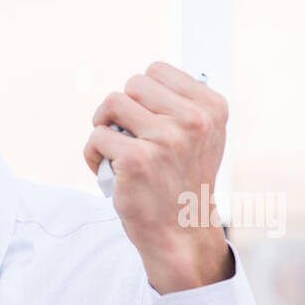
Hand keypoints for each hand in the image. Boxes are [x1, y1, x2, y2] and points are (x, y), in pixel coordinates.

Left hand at [83, 61, 233, 293]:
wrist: (181, 233)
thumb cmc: (183, 183)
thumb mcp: (204, 138)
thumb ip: (184, 106)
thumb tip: (149, 79)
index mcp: (211, 108)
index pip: (157, 71)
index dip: (140, 93)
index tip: (142, 118)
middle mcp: (193, 120)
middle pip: (132, 84)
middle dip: (119, 108)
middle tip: (121, 133)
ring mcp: (165, 139)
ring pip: (110, 104)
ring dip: (102, 125)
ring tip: (110, 148)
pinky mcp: (137, 160)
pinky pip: (97, 137)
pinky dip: (92, 154)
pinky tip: (104, 169)